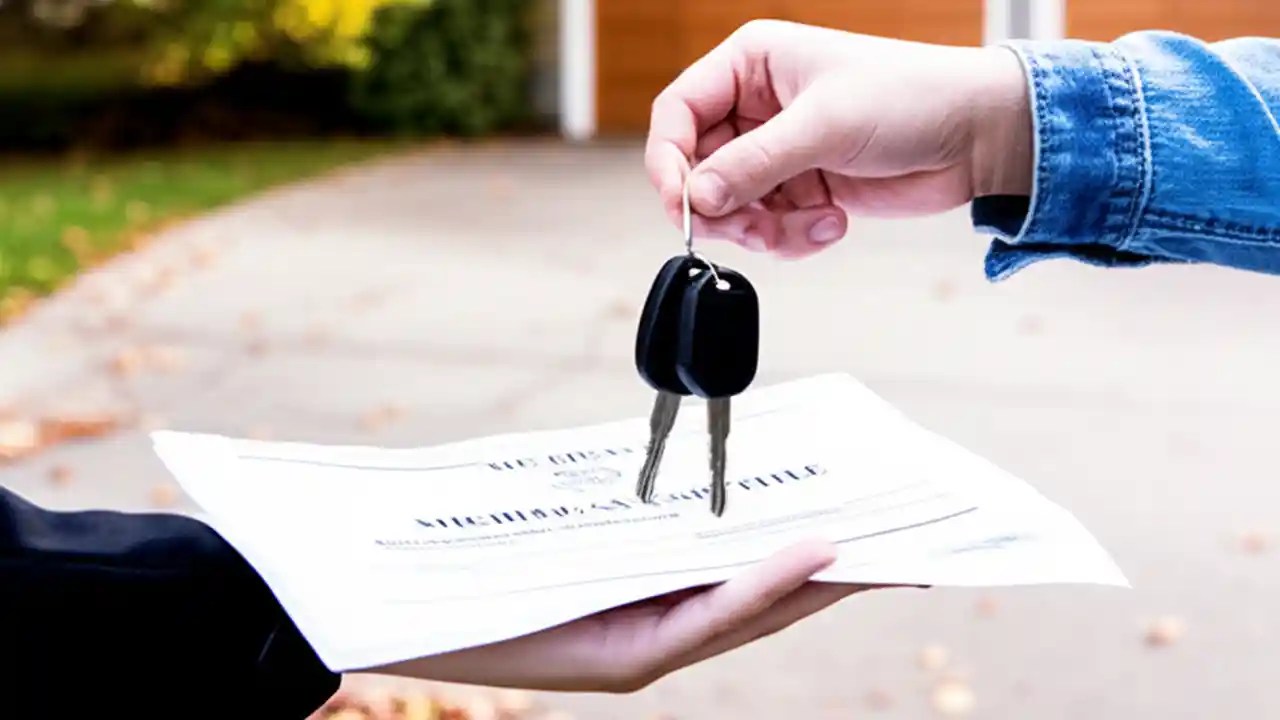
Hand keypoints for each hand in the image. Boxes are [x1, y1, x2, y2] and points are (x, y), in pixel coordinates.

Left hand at [373, 539, 875, 692]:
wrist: (407, 598)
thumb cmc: (492, 549)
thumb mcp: (584, 512)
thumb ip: (644, 494)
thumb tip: (693, 449)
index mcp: (660, 594)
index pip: (760, 567)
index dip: (831, 545)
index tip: (888, 511)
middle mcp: (664, 627)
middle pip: (778, 593)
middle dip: (855, 566)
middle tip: (925, 532)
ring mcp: (651, 648)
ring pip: (760, 611)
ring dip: (833, 580)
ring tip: (898, 546)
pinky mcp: (628, 659)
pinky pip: (712, 617)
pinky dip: (769, 587)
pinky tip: (819, 555)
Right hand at [645, 20, 1032, 258]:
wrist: (977, 135)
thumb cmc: (913, 95)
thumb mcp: (823, 124)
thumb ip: (753, 164)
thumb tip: (698, 198)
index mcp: (752, 65)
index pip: (679, 113)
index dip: (670, 161)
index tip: (683, 202)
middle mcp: (758, 106)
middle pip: (698, 170)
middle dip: (723, 207)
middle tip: (749, 225)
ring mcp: (779, 151)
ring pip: (732, 207)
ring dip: (764, 228)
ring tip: (808, 220)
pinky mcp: (802, 188)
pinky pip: (768, 226)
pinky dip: (793, 236)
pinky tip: (832, 222)